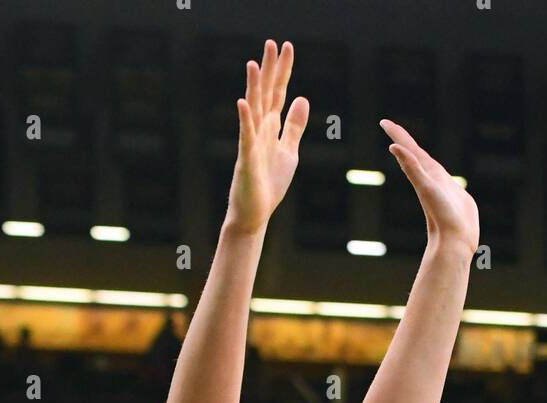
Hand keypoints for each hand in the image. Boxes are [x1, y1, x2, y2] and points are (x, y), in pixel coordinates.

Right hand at [227, 40, 308, 233]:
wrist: (255, 214)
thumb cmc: (269, 185)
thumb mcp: (289, 152)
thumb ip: (294, 126)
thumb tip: (303, 98)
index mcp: (271, 129)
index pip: (278, 94)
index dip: (283, 72)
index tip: (287, 48)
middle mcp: (259, 131)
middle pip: (265, 95)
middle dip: (269, 71)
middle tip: (272, 44)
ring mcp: (251, 144)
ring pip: (253, 111)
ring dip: (253, 88)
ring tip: (254, 64)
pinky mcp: (247, 160)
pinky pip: (246, 137)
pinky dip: (245, 120)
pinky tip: (243, 103)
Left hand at [380, 120, 479, 256]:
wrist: (455, 241)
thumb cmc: (441, 216)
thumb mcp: (425, 187)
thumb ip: (411, 167)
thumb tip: (393, 148)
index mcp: (425, 173)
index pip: (409, 149)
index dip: (398, 134)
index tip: (384, 122)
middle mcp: (431, 178)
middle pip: (415, 153)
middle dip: (404, 139)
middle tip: (392, 127)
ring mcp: (442, 187)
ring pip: (428, 166)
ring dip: (419, 155)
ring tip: (411, 146)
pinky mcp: (455, 195)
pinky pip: (442, 178)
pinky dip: (437, 172)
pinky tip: (436, 173)